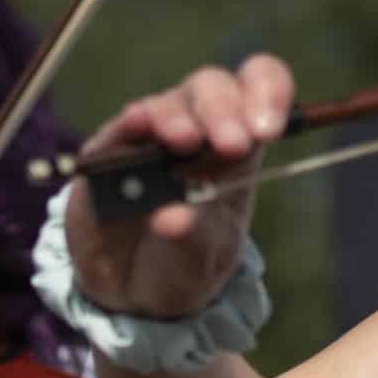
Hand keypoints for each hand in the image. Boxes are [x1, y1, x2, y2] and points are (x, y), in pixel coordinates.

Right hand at [66, 54, 295, 319]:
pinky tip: (136, 125)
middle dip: (225, 110)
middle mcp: (196, 126)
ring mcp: (150, 135)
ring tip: (183, 141)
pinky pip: (118, 128)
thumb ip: (193, 237)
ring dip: (178, 117)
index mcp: (237, 145)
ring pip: (168, 103)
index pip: (260, 90)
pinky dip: (129, 124)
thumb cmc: (183, 262)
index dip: (269, 93)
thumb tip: (173, 217)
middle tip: (232, 144)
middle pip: (213, 88)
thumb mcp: (201, 258)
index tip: (268, 128)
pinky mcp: (108, 151)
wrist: (132, 290)